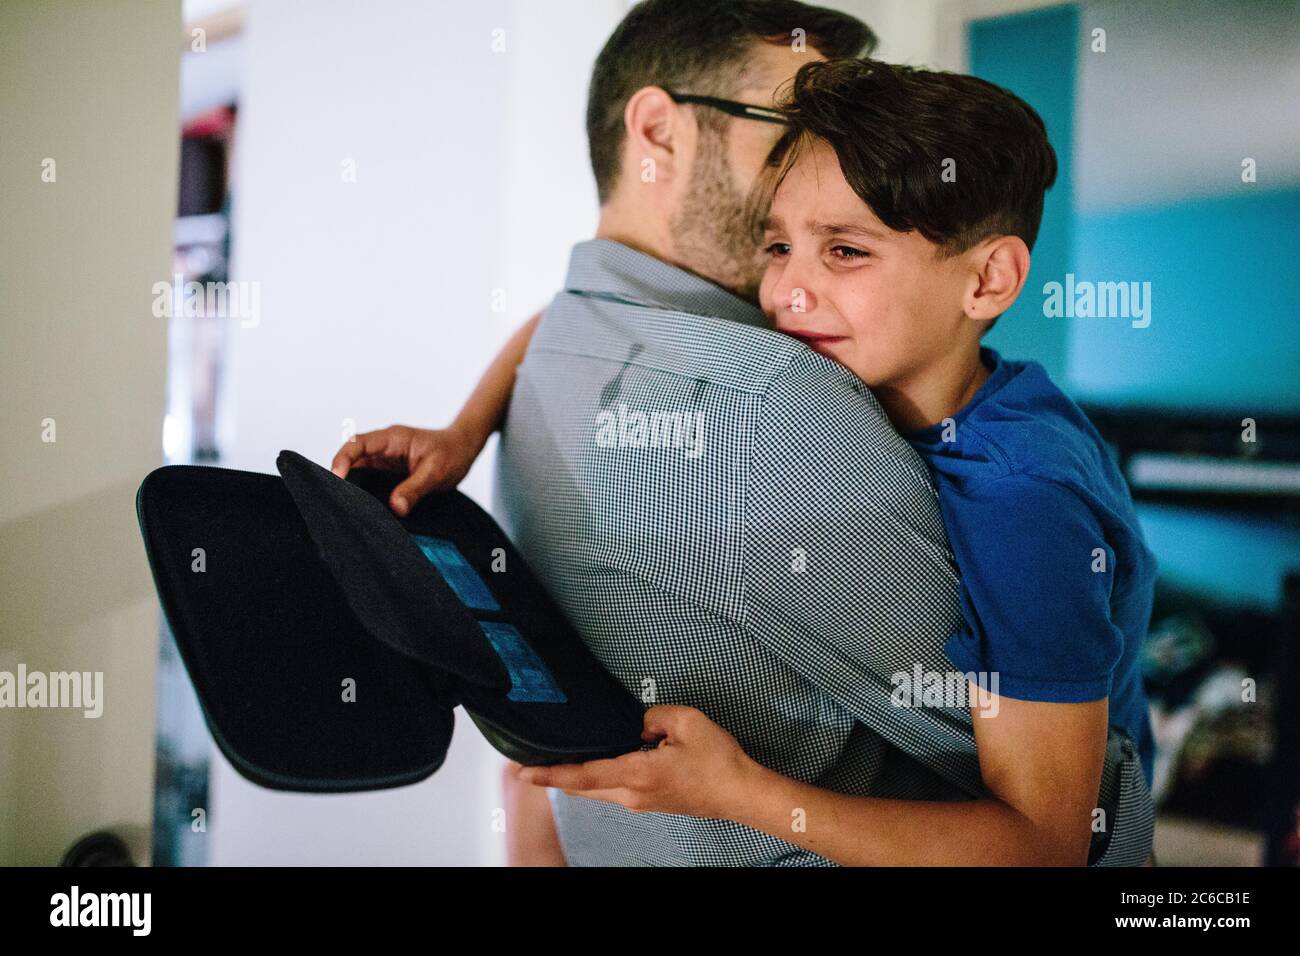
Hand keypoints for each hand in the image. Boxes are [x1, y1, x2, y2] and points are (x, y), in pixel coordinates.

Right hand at [330, 423, 481, 515]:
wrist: (463, 448)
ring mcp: (384, 459)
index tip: (337, 479)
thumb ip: (415, 488)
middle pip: (351, 458)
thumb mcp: (436, 472)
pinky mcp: (387, 471)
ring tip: (347, 507)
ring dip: (351, 486)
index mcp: (392, 438)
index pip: (358, 444)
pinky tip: (363, 508)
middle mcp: (383, 447)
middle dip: (340, 477)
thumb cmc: (452, 452)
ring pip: (357, 470)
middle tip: (337, 501)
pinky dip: (363, 492)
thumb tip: (395, 507)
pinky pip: (368, 480)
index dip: (343, 460)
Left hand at [515, 706, 760, 819]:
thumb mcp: (686, 721)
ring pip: (597, 790)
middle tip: (529, 763)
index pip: (582, 775)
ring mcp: (640, 803)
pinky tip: (595, 764)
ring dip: (575, 777)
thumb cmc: (718, 760)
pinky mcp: (650, 802)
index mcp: (636, 774)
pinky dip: (596, 778)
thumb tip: (637, 724)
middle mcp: (632, 795)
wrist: (741, 793)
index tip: (523, 772)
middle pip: (582, 786)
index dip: (549, 773)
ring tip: (556, 759)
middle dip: (555, 774)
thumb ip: (652, 716)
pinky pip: (613, 790)